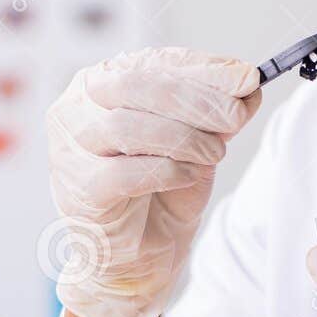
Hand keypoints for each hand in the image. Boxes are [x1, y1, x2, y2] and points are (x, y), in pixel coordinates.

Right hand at [47, 47, 261, 316]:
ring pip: (125, 126)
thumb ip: (217, 107)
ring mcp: (69, 149)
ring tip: (213, 153)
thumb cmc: (162, 189)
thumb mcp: (198, 138)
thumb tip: (247, 79)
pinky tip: (187, 175)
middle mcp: (76, 107)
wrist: (141, 255)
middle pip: (135, 85)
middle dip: (196, 99)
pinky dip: (165, 170)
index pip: (152, 62)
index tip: (246, 77)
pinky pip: (121, 173)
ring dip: (182, 138)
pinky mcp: (77, 190)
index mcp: (103, 81)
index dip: (202, 68)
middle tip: (235, 116)